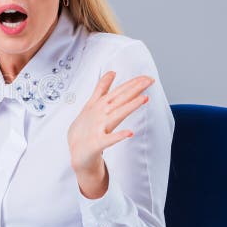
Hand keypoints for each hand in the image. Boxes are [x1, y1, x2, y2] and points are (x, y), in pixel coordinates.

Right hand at [67, 71, 153, 197]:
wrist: (77, 152)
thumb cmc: (85, 130)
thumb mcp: (91, 105)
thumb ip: (101, 89)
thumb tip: (111, 73)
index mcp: (99, 106)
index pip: (118, 92)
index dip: (132, 84)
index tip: (146, 78)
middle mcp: (99, 115)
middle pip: (119, 100)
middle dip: (134, 89)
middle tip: (148, 81)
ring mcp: (98, 129)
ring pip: (116, 115)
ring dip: (129, 107)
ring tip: (144, 99)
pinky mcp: (97, 144)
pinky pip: (108, 140)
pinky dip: (118, 136)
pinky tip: (129, 133)